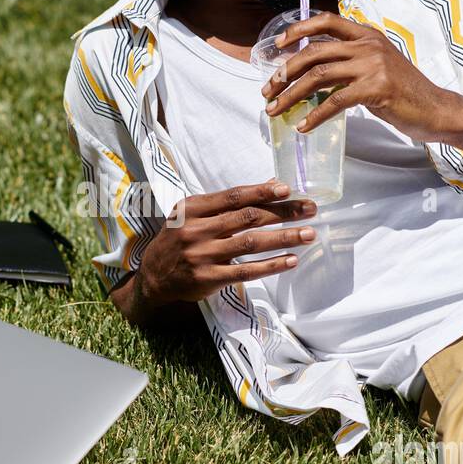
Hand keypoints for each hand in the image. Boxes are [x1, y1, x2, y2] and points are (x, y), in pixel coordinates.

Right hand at [137, 179, 317, 306]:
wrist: (153, 277)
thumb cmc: (179, 240)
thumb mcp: (194, 215)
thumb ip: (228, 202)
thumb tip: (270, 184)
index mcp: (193, 209)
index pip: (233, 196)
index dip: (262, 191)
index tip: (287, 189)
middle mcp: (197, 229)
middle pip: (247, 217)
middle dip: (282, 212)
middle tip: (309, 209)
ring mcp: (202, 255)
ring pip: (251, 243)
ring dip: (283, 237)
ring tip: (308, 234)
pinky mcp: (209, 278)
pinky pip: (246, 271)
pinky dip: (270, 265)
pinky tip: (290, 260)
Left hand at [260, 11, 459, 142]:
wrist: (436, 110)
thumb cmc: (404, 92)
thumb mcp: (377, 67)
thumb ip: (349, 63)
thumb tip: (312, 73)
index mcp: (367, 35)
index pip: (327, 21)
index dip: (299, 29)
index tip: (279, 43)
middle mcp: (368, 45)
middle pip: (315, 52)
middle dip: (285, 72)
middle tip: (268, 90)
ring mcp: (373, 65)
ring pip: (319, 76)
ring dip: (292, 95)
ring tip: (276, 110)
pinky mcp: (376, 89)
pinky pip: (335, 101)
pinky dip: (315, 115)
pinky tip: (304, 126)